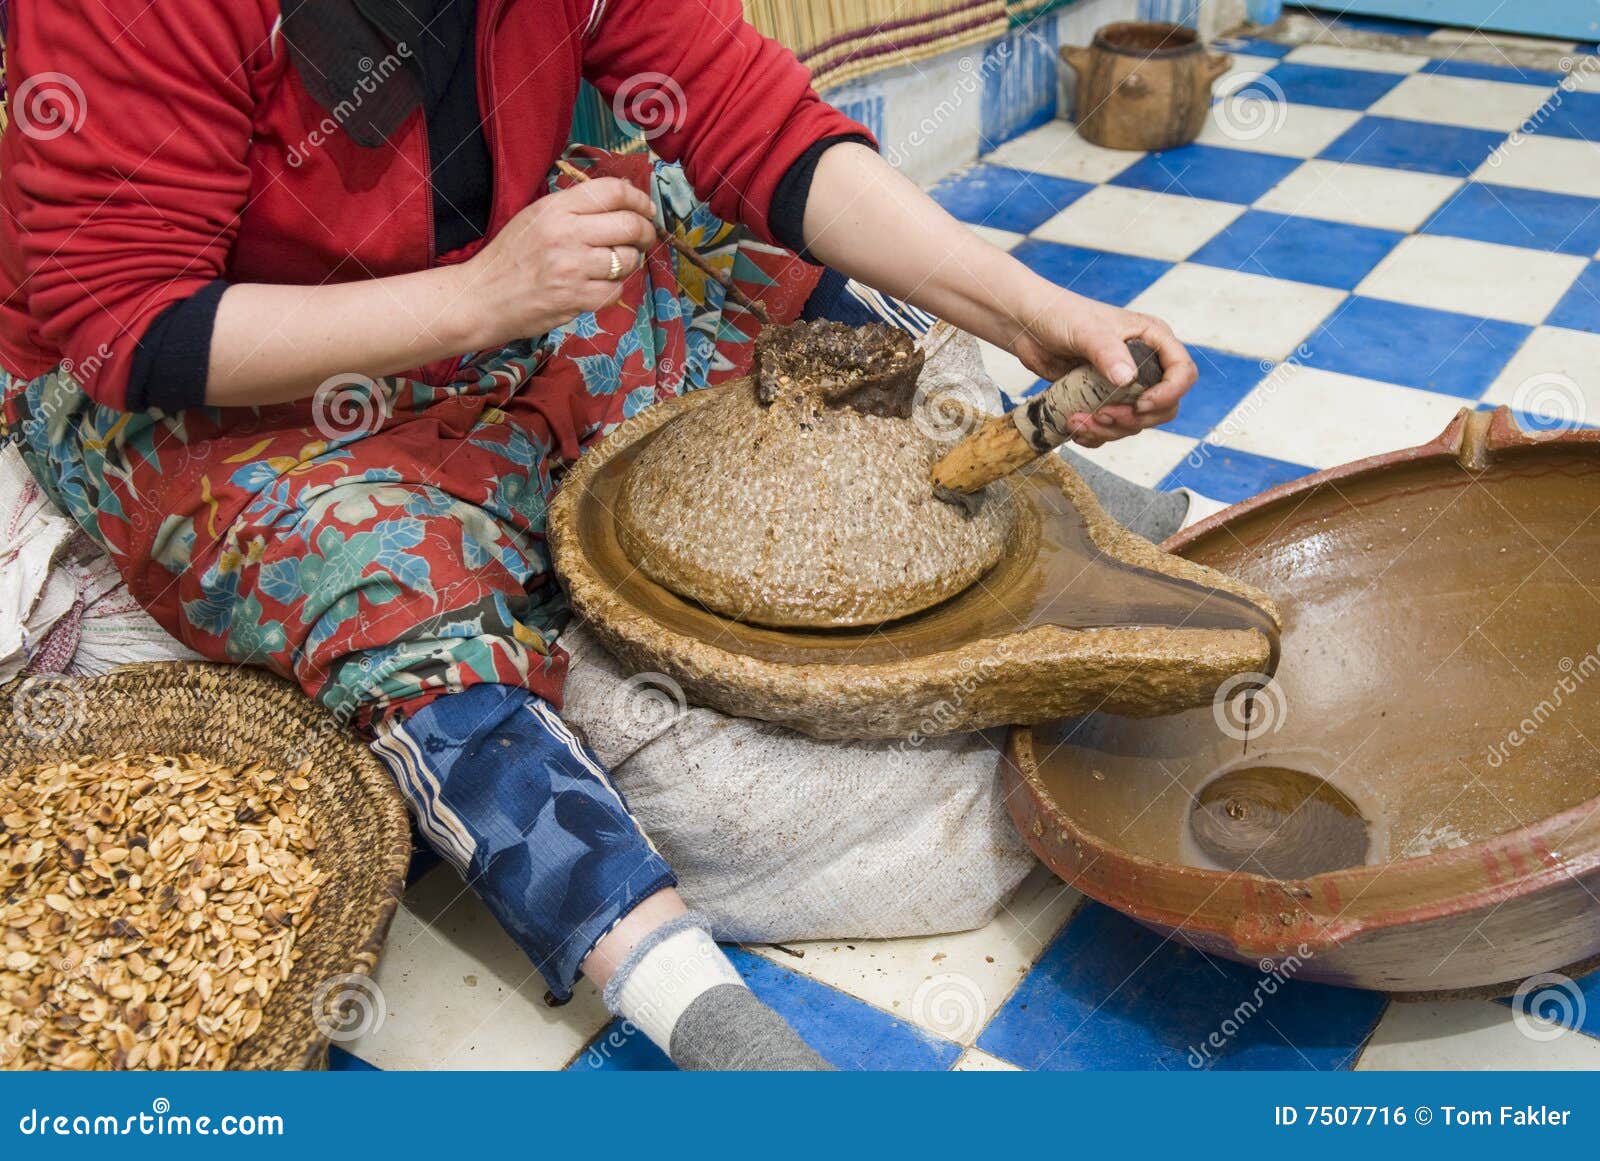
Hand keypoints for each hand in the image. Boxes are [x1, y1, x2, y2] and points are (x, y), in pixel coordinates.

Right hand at [457, 177, 657, 346]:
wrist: (481, 297)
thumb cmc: (510, 257)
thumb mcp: (535, 217)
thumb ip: (573, 208)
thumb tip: (621, 201)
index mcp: (556, 207)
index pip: (613, 191)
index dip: (638, 199)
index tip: (646, 209)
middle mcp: (566, 233)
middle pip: (630, 224)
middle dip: (645, 232)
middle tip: (643, 238)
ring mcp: (572, 267)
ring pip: (628, 260)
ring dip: (628, 263)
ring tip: (612, 265)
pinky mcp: (575, 298)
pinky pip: (615, 290)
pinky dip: (612, 289)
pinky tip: (595, 286)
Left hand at [1009, 291, 1196, 448]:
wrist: (1027, 325)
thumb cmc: (1060, 314)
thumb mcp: (1086, 330)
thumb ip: (1108, 352)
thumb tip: (1127, 379)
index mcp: (1153, 340)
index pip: (1182, 373)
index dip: (1169, 394)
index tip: (1140, 404)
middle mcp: (1145, 364)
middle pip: (1163, 408)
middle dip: (1134, 419)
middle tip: (1103, 416)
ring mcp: (1123, 385)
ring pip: (1134, 423)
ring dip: (1109, 431)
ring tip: (1078, 421)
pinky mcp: (1101, 400)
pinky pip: (1110, 429)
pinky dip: (1094, 435)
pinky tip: (1074, 426)